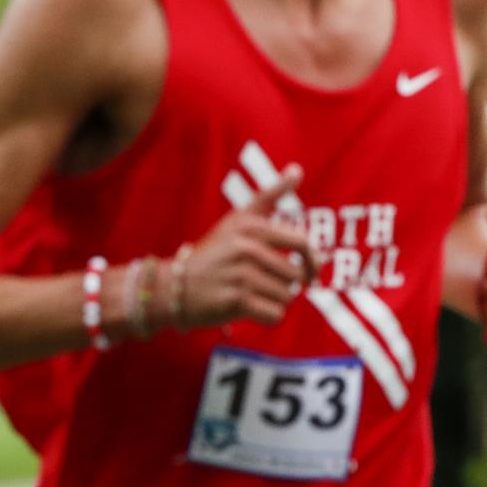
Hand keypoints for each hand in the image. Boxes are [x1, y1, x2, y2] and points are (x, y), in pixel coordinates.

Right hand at [179, 165, 320, 328]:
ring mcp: (240, 275)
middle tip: (263, 285)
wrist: (173, 287)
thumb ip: (270, 195)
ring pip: (287, 297)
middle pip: (296, 276)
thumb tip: (298, 169)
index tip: (310, 271)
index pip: (302, 243)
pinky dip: (267, 317)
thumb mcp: (238, 220)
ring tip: (251, 295)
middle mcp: (246, 248)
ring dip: (274, 301)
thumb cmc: (214, 254)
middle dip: (286, 285)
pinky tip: (248, 309)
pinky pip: (275, 315)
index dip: (312, 261)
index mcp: (250, 226)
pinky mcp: (235, 301)